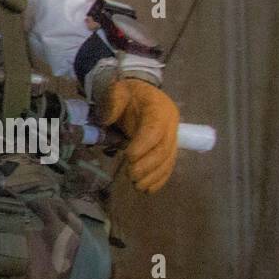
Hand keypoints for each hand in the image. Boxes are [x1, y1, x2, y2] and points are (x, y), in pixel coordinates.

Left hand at [97, 78, 179, 192]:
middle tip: (131, 176)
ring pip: (168, 160)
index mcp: (159, 108)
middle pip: (163, 149)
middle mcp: (170, 124)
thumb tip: (106, 120)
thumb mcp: (118, 90)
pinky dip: (159, 178)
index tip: (129, 157)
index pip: (154, 130)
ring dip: (154, 176)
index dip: (144, 145)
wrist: (141, 93)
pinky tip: (148, 189)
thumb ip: (112, 102)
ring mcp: (172, 137)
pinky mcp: (169, 148)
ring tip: (137, 186)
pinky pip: (168, 165)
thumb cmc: (128, 93)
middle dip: (148, 165)